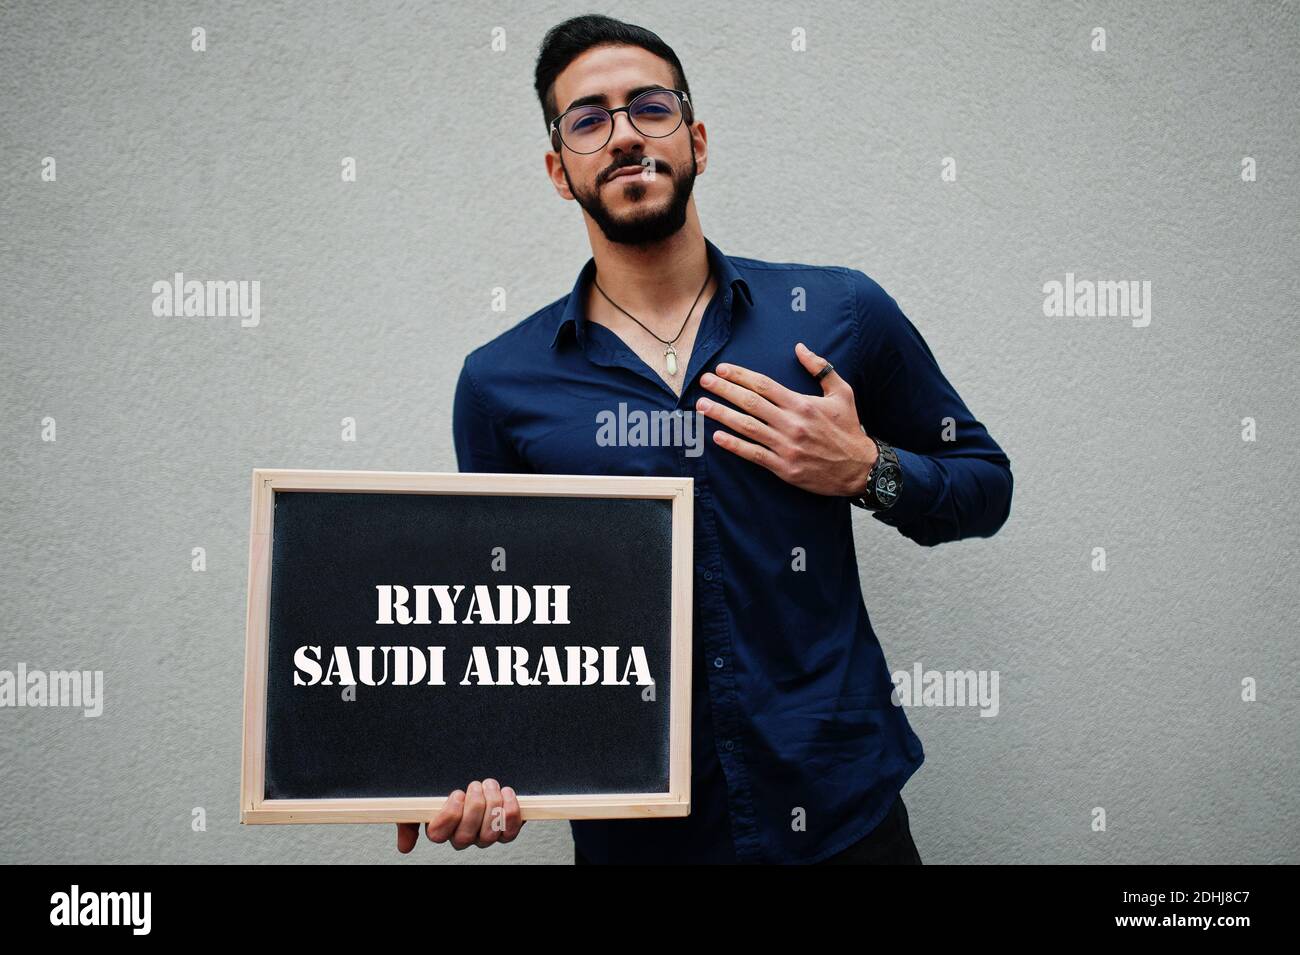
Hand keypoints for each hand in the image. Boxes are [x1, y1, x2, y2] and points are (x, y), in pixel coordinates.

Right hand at [395, 778, 524, 852]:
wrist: (477, 780)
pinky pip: (510, 831)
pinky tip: (507, 794)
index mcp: (441, 829)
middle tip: (475, 785)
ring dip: (492, 805)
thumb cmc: (448, 792)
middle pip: (465, 837)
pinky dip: (511, 812)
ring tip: (491, 785)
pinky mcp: (505, 831)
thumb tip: (404, 846)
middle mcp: (463, 837)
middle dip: (474, 808)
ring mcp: (484, 836)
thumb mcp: (423, 801)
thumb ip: (409, 819)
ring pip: (488, 834)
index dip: (449, 816)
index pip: (438, 835)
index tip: (456, 795)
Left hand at [696, 342, 877, 496]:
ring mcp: (786, 446)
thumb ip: (821, 368)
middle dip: (724, 390)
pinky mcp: (784, 467)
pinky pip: (754, 454)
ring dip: (722, 415)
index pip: (764, 385)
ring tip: (702, 406)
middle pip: (750, 403)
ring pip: (747, 427)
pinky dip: (734, 445)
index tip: (722, 369)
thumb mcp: (842, 393)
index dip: (740, 375)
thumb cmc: (849, 428)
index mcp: (802, 403)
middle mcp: (791, 423)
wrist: (859, 468)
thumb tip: (800, 347)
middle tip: (704, 381)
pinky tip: (717, 436)